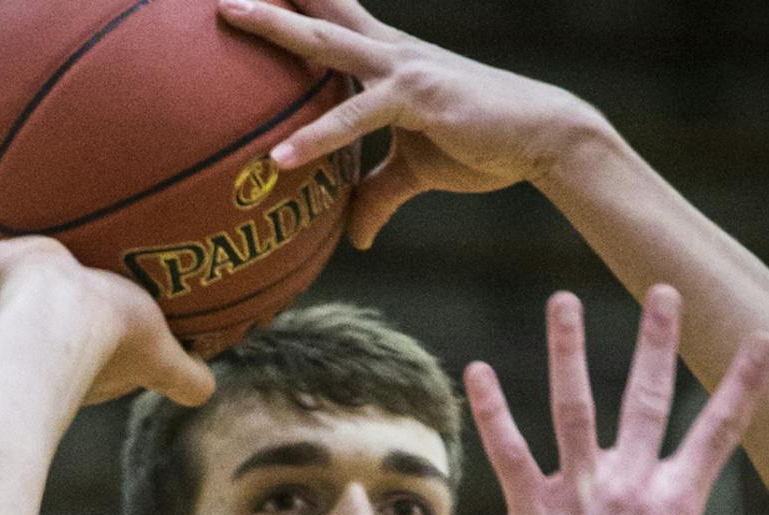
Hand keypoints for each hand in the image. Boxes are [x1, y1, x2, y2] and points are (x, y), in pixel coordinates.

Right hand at [0, 181, 214, 407]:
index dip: (66, 333)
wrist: (61, 322)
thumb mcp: (159, 357)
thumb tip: (210, 390)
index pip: (55, 341)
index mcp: (54, 352)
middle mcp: (9, 329)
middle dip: (0, 299)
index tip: (76, 315)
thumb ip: (184, 376)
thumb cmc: (110, 342)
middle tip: (8, 271)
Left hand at [215, 0, 590, 248]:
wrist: (539, 136)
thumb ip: (375, 195)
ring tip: (229, 15)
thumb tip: (352, 237)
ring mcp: (401, 68)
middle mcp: (388, 51)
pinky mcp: (416, 99)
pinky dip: (316, 139)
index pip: (328, 18)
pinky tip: (280, 160)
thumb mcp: (414, 172)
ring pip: (327, 40)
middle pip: (317, 10)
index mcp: (384, 58)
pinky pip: (356, 118)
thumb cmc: (477, 143)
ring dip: (278, 27)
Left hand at [467, 288, 768, 514]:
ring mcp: (580, 495)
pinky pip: (510, 453)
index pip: (720, 430)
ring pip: (574, 408)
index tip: (761, 339)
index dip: (744, 383)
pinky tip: (477, 370)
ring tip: (563, 301)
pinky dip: (493, 412)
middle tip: (663, 291)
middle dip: (659, 342)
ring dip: (568, 351)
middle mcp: (631, 487)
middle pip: (648, 399)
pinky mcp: (534, 513)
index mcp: (678, 504)